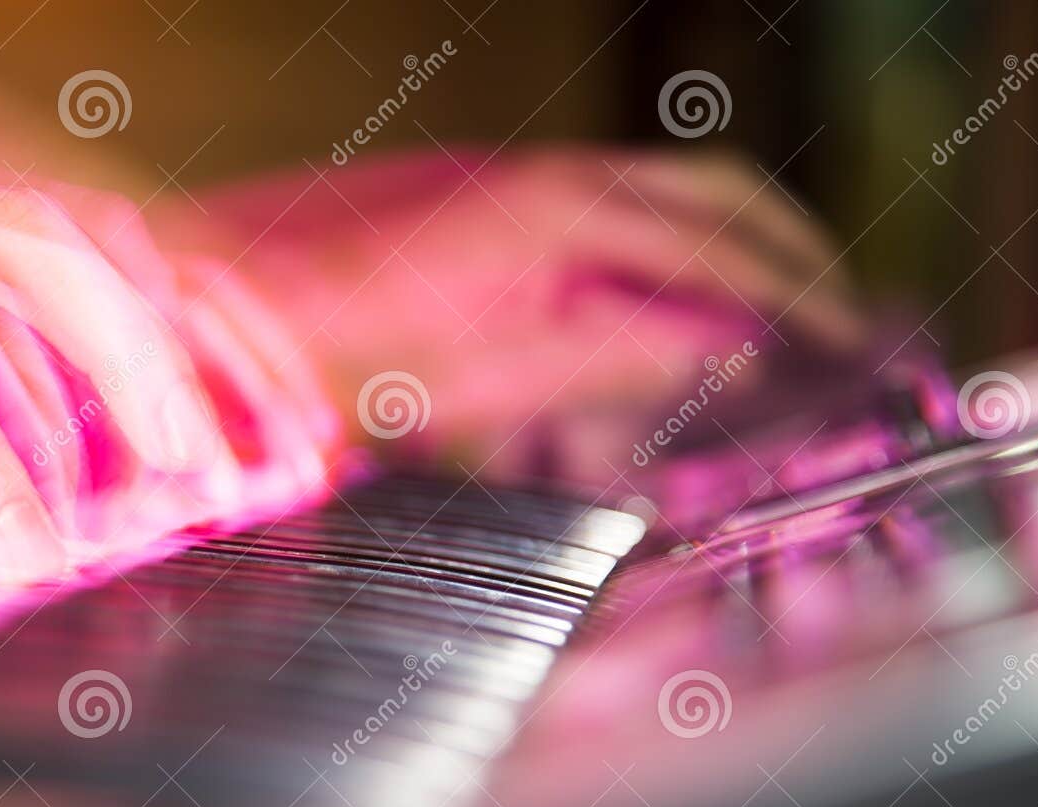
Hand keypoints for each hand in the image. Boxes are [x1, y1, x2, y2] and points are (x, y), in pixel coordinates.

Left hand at [184, 146, 864, 480]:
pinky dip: (655, 242)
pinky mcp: (473, 188)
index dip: (793, 311)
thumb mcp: (463, 395)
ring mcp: (506, 179)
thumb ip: (600, 369)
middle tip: (835, 319)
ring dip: (730, 244)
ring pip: (664, 189)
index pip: (720, 265)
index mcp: (553, 234)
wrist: (195, 286)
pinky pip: (604, 197)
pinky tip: (638, 306)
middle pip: (712, 204)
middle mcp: (540, 186)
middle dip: (787, 260)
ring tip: (766, 306)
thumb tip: (711, 361)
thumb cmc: (304, 355)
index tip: (843, 349)